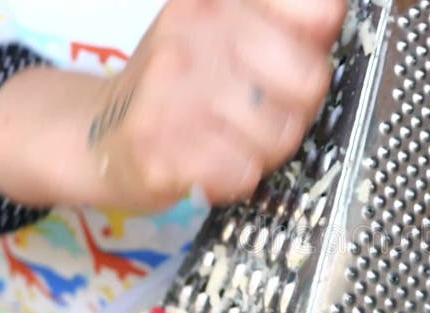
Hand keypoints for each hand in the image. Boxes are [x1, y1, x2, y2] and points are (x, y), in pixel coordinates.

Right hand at [0, 0, 345, 210]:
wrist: (97, 135)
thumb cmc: (179, 88)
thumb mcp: (223, 37)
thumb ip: (285, 31)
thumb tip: (331, 17)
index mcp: (217, 2)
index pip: (317, 11)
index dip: (318, 48)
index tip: (300, 62)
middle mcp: (194, 35)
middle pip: (310, 80)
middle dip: (300, 109)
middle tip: (267, 114)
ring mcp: (172, 91)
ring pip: (282, 134)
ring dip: (267, 150)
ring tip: (234, 141)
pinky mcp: (160, 149)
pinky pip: (243, 172)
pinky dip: (237, 177)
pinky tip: (216, 164)